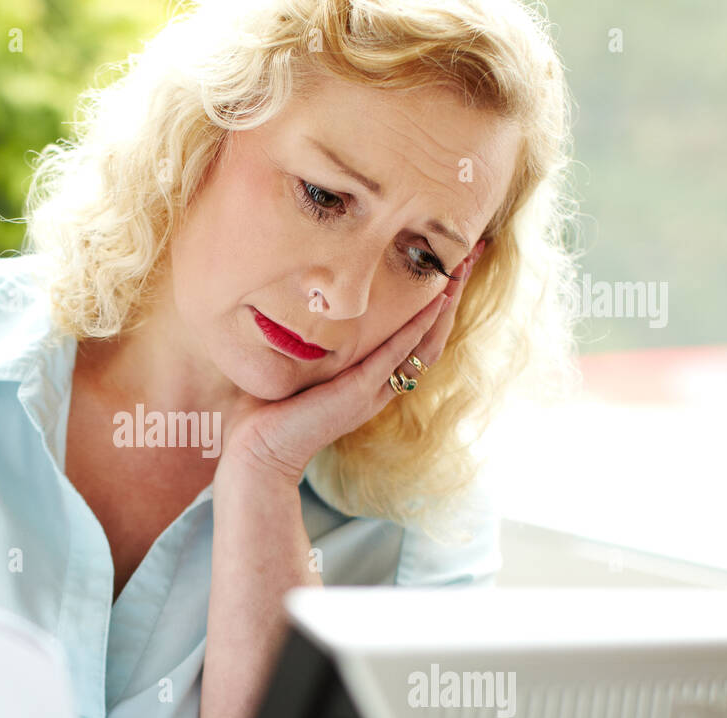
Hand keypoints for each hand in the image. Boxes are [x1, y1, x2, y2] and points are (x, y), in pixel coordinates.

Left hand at [220, 241, 484, 484]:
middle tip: (471, 252)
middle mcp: (377, 385)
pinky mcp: (357, 392)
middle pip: (429, 334)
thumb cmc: (261, 416)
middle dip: (451, 292)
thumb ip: (301, 341)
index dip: (431, 301)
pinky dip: (417, 326)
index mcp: (365, 380)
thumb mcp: (289, 368)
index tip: (445, 264)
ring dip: (444, 303)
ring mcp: (371, 390)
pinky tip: (436, 300)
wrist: (254, 456)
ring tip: (462, 266)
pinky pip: (396, 354)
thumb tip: (283, 302)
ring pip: (422, 342)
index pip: (410, 335)